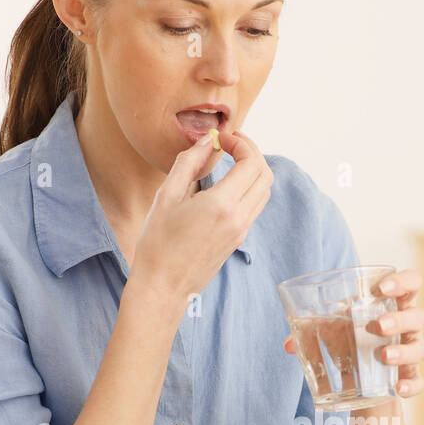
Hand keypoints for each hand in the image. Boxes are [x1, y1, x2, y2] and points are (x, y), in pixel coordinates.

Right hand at [131, 128, 273, 303]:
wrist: (163, 287)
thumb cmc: (158, 243)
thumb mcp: (166, 196)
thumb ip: (187, 163)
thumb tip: (205, 141)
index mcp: (222, 205)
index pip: (251, 163)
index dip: (240, 143)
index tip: (221, 138)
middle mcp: (239, 219)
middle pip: (265, 175)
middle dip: (251, 153)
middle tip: (230, 143)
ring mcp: (241, 232)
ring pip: (264, 192)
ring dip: (253, 171)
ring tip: (230, 160)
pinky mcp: (237, 240)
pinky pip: (254, 207)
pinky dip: (248, 188)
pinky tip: (226, 184)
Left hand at [284, 267, 423, 397]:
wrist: (359, 381)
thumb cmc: (349, 343)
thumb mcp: (333, 331)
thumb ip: (312, 331)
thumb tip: (288, 344)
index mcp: (392, 305)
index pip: (411, 284)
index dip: (402, 282)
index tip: (381, 289)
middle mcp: (407, 327)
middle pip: (417, 316)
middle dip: (399, 319)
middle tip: (377, 326)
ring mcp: (410, 353)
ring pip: (419, 348)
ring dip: (403, 351)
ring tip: (383, 356)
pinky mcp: (409, 378)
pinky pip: (418, 382)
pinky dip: (410, 385)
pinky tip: (398, 389)